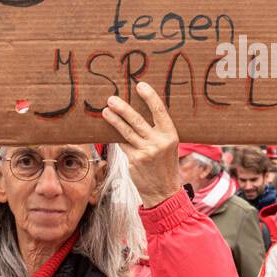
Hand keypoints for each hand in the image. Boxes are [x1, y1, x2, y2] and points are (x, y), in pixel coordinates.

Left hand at [101, 81, 181, 208]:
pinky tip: (108, 129)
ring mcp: (145, 152)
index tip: (140, 85)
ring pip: (126, 132)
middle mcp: (159, 142)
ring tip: (106, 111)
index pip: (159, 111)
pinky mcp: (134, 160)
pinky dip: (115, 136)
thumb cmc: (165, 165)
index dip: (150, 97)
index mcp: (171, 135)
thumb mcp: (168, 146)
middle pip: (138, 120)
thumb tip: (138, 113)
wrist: (164, 191)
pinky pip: (122, 144)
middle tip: (112, 99)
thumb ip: (157, 131)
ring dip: (114, 120)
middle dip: (123, 108)